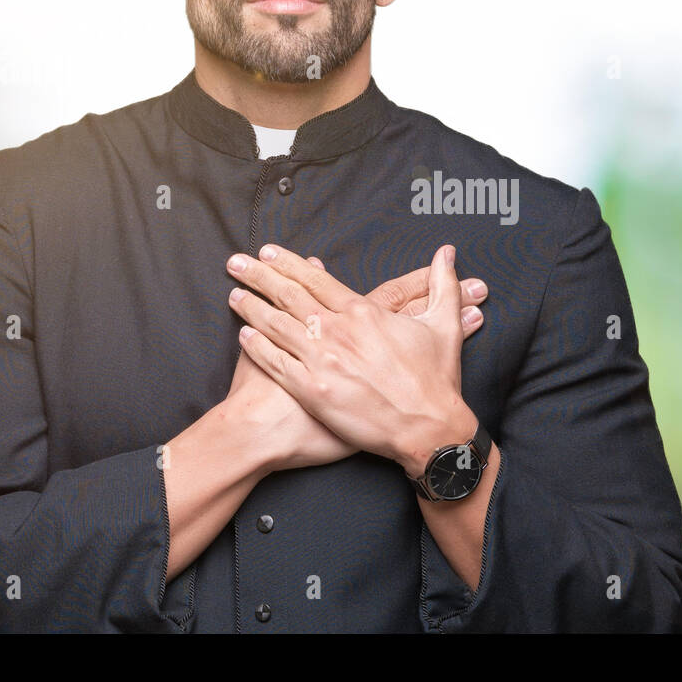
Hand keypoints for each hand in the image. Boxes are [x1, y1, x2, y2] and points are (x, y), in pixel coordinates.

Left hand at [227, 243, 478, 476]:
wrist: (427, 428)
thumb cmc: (435, 380)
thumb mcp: (443, 325)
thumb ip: (442, 284)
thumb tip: (447, 252)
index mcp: (363, 313)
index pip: (317, 280)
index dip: (289, 264)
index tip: (268, 253)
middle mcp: (337, 332)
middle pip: (289, 295)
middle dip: (260, 276)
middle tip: (236, 262)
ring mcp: (321, 361)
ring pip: (277, 326)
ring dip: (252, 307)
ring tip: (233, 293)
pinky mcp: (312, 391)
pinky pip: (276, 364)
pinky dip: (257, 347)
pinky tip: (243, 335)